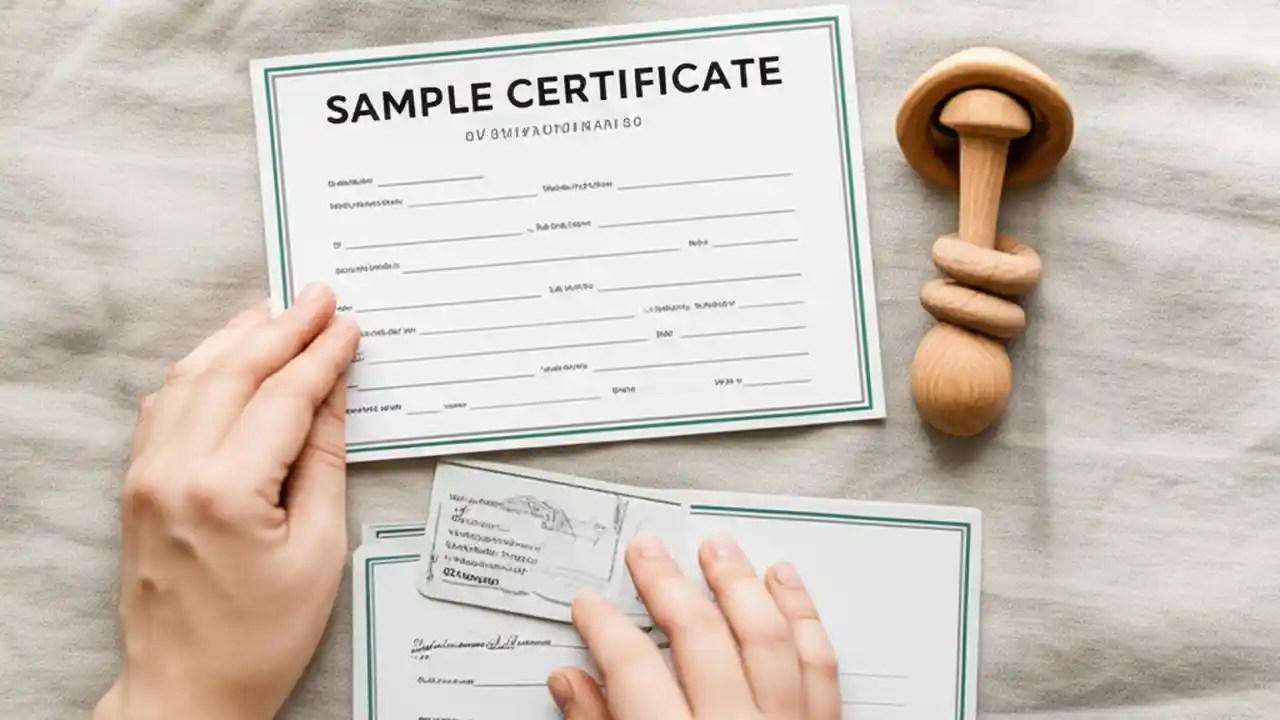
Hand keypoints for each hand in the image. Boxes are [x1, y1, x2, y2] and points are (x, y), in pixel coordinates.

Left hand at [95, 283, 360, 719]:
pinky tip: (224, 358)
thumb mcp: (319, 550)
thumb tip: (331, 395)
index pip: (283, 396)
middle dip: (282, 327)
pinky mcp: (137, 486)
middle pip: (233, 371)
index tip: (349, 325)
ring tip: (276, 312)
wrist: (187, 689)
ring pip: (192, 378)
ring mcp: (147, 476)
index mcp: (226, 490)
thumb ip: (323, 461)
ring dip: (237, 339)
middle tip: (318, 295)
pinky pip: (164, 406)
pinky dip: (199, 371)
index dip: (322, 355)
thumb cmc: (260, 637)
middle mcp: (175, 471)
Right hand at [550, 534, 840, 719]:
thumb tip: (570, 682)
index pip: (632, 669)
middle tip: (647, 550)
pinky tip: (784, 583)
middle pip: (699, 637)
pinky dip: (803, 616)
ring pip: (766, 637)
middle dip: (668, 585)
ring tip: (717, 549)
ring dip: (740, 584)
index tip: (589, 603)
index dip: (605, 628)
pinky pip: (819, 664)